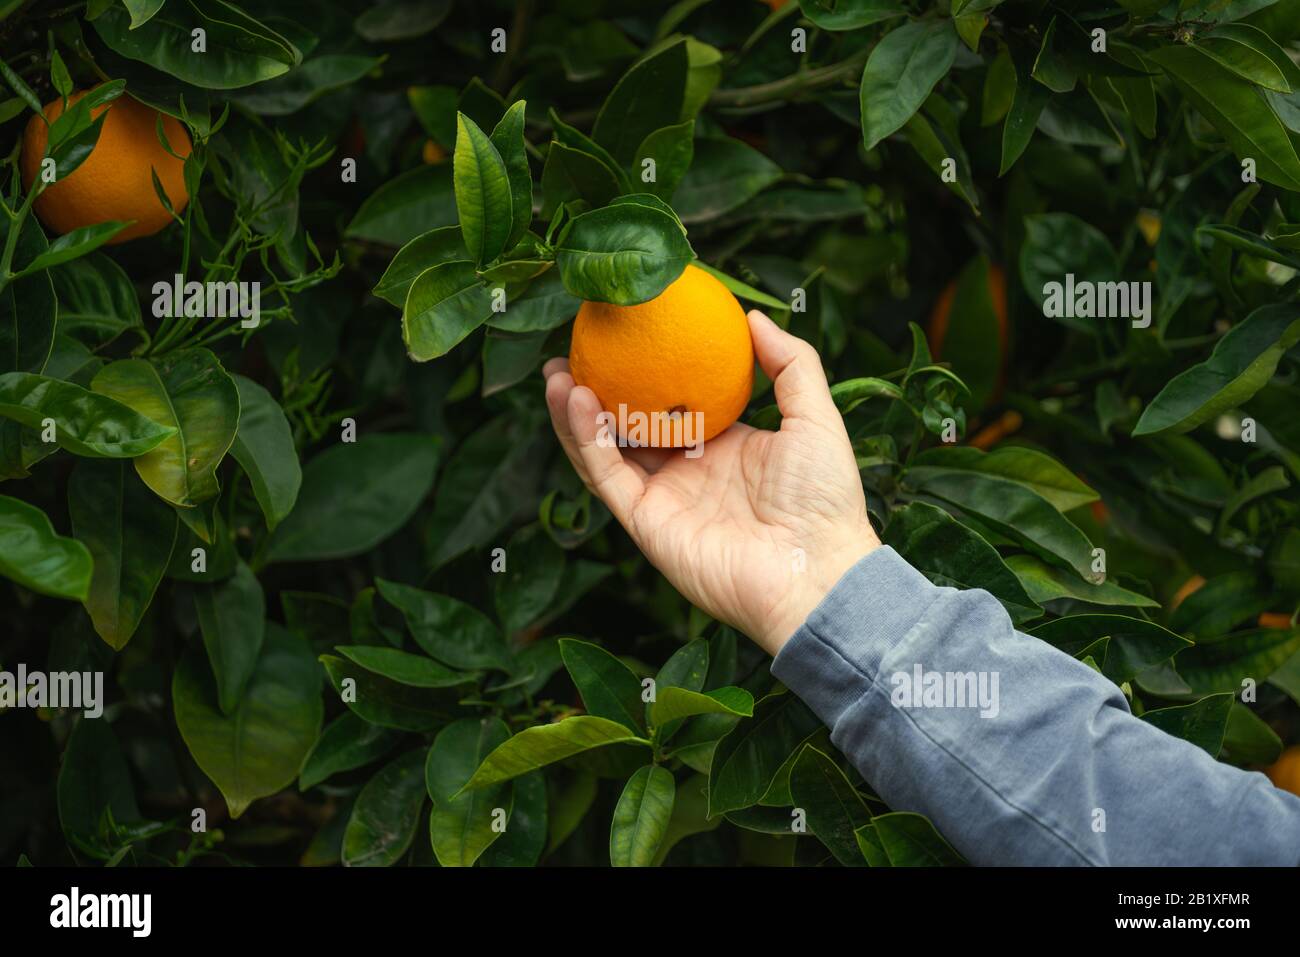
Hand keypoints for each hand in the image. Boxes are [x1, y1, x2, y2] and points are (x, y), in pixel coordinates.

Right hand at [543, 310, 878, 654]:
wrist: (816, 572)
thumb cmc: (825, 498)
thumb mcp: (814, 415)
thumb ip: (791, 363)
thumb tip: (754, 317)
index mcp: (722, 447)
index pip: (671, 404)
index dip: (644, 374)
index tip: (622, 336)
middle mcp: (686, 472)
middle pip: (626, 426)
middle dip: (593, 391)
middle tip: (567, 353)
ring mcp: (663, 499)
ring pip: (604, 451)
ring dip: (575, 414)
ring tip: (555, 374)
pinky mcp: (646, 524)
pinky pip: (607, 477)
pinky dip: (586, 440)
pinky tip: (576, 401)